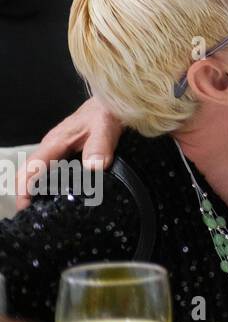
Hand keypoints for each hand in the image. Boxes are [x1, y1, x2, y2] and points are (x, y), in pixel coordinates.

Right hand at [17, 96, 123, 210]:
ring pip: (42, 175)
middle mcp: (52, 149)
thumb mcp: (105, 126)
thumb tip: (93, 167)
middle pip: (31, 175)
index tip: (24, 207)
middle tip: (34, 218)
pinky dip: (55, 186)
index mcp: (54, 142)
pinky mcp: (69, 155)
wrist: (110, 103)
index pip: (30, 168)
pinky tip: (64, 198)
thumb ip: (99, 145)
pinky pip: (56, 173)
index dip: (24, 189)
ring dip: (40, 192)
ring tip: (47, 214)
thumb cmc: (105, 111)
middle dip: (28, 196)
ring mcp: (59, 152)